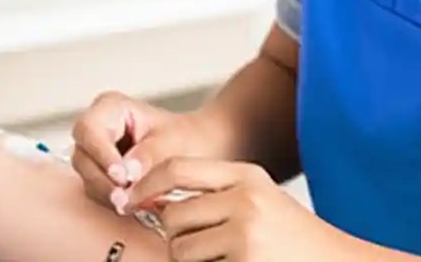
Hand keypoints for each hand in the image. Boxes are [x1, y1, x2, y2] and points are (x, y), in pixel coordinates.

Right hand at [71, 91, 222, 212]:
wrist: (194, 147)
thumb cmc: (184, 136)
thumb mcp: (172, 141)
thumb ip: (149, 155)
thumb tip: (126, 173)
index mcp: (110, 107)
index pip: (90, 130)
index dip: (101, 155)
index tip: (122, 177)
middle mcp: (96, 126)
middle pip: (82, 155)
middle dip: (103, 179)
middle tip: (126, 197)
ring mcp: (94, 150)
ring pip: (86, 175)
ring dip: (107, 192)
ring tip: (133, 201)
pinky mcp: (98, 170)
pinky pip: (94, 188)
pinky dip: (110, 198)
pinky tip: (131, 201)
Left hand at [128, 158, 349, 261]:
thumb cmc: (292, 238)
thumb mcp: (258, 199)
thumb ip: (214, 194)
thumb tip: (151, 201)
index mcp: (246, 175)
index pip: (178, 167)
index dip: (145, 184)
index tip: (128, 199)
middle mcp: (245, 197)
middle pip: (173, 215)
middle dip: (175, 237)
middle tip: (201, 248)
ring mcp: (245, 231)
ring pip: (180, 249)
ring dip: (189, 261)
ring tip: (221, 260)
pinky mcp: (245, 261)